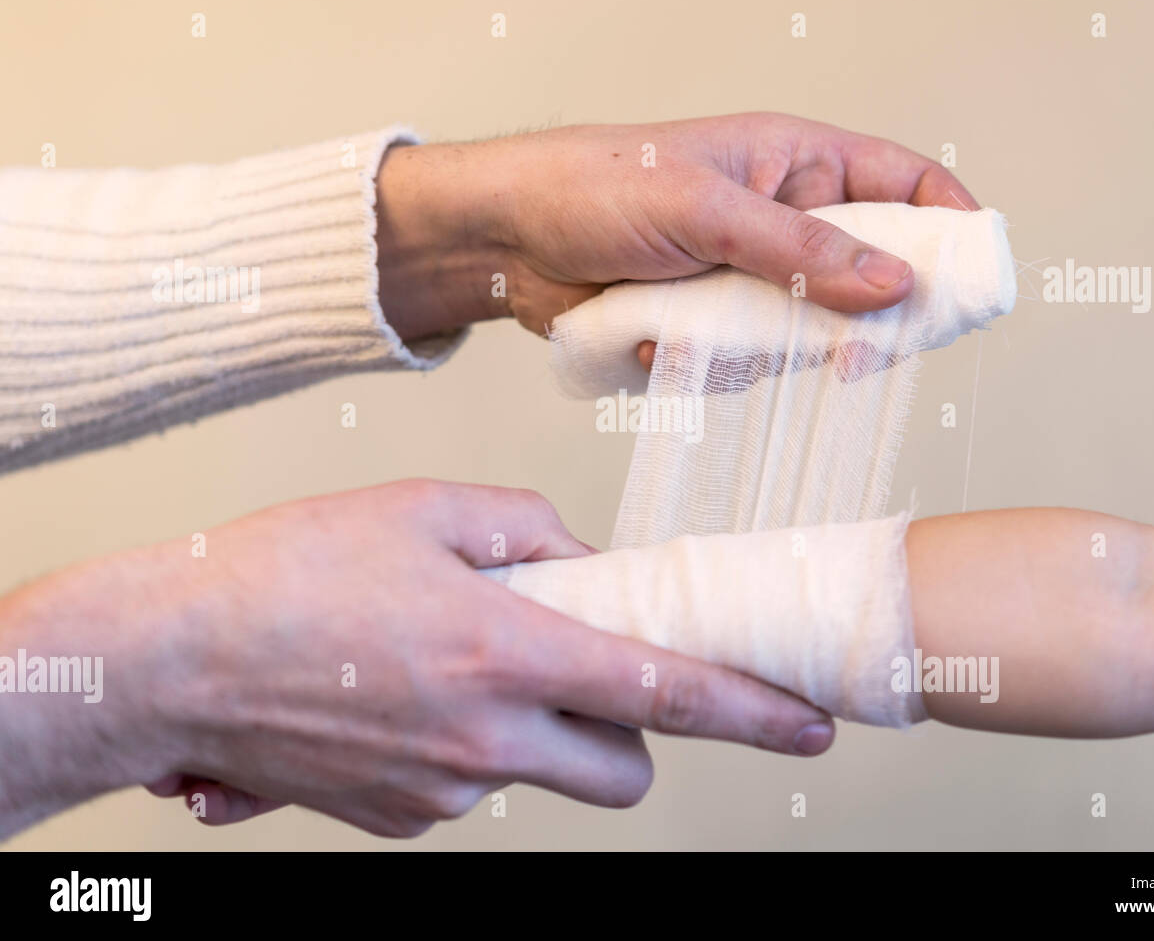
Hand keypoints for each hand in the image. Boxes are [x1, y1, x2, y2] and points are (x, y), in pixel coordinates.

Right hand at [1, 479, 833, 838]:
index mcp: (505, 656)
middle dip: (631, 731)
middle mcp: (486, 743)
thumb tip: (584, 564)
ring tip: (457, 664)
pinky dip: (473, 745)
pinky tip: (407, 695)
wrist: (166, 661)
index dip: (752, 713)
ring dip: (539, 729)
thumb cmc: (286, 573)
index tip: (810, 724)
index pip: (664, 696)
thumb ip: (528, 531)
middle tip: (587, 670)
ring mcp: (443, 792)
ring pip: (545, 776)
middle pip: (624, 772)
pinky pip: (476, 785)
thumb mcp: (423, 509)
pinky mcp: (403, 821)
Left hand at [375, 112, 978, 368]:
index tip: (976, 276)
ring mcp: (752, 277)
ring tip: (706, 323)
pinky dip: (721, 363)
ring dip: (772, 344)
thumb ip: (801, 249)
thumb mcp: (703, 209)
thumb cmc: (593, 187)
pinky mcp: (715, 326)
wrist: (506, 242)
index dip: (950, 224)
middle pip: (873, 272)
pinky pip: (754, 362)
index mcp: (795, 161)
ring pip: (814, 330)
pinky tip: (667, 340)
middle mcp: (784, 219)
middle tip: (851, 349)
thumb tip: (895, 284)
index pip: (904, 183)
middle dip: (863, 314)